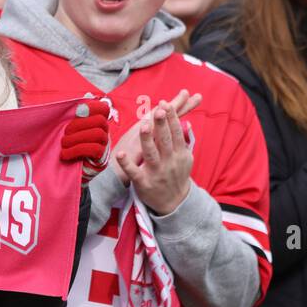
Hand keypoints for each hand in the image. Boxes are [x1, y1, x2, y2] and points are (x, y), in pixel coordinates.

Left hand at [61, 98, 110, 185]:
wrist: (65, 171)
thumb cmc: (66, 146)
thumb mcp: (66, 128)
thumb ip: (73, 112)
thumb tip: (87, 95)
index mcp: (96, 122)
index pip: (103, 109)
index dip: (94, 107)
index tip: (79, 110)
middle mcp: (103, 132)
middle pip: (100, 121)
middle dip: (80, 125)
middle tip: (65, 133)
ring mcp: (104, 146)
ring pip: (97, 134)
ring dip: (76, 138)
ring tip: (63, 144)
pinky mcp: (102, 159)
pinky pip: (94, 149)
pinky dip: (77, 150)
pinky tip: (65, 154)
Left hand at [114, 100, 195, 214]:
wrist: (174, 203)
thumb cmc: (177, 175)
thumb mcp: (186, 158)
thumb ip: (185, 141)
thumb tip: (187, 123)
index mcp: (179, 154)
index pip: (176, 133)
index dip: (171, 118)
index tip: (166, 104)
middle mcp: (169, 162)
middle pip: (165, 140)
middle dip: (162, 123)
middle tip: (159, 108)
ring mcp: (156, 173)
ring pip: (151, 154)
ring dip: (147, 139)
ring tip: (143, 125)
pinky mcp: (144, 183)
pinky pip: (134, 172)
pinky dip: (127, 164)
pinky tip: (120, 154)